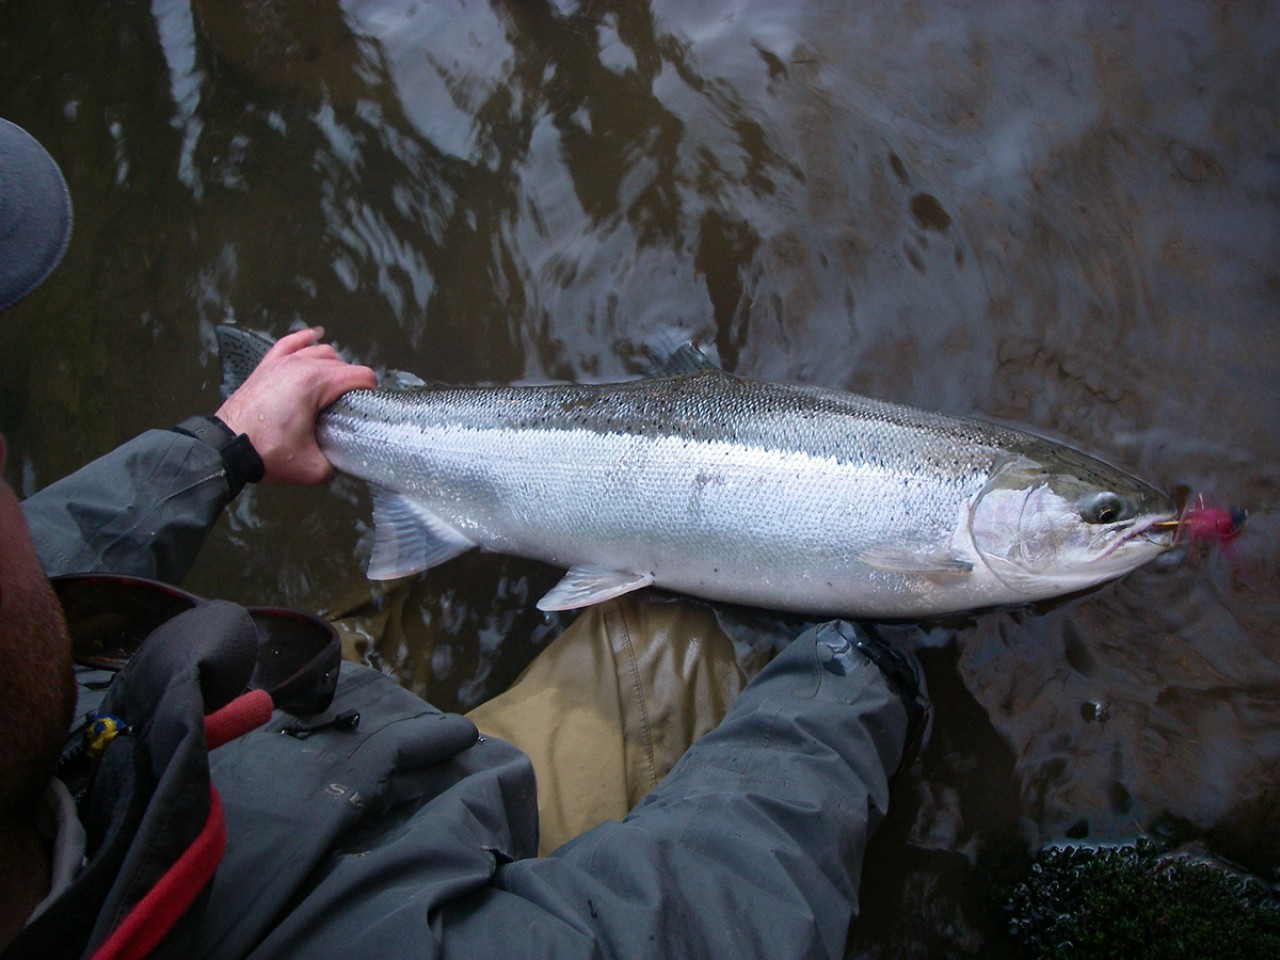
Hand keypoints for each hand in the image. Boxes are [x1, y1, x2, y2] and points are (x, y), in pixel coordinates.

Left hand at [214, 327, 375, 484]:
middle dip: (351, 384)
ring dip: (332, 366)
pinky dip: (304, 339)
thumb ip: (336, 462)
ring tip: (333, 387)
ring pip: (320, 351)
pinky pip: (290, 342)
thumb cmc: (265, 452)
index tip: (367, 406)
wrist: (225, 449)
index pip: (360, 375)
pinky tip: (313, 337)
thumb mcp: (313, 468)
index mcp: (315, 383)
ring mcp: (281, 362)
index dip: (370, 391)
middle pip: (342, 364)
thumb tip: (342, 457)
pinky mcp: (266, 366)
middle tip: (348, 408)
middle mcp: (300, 365)